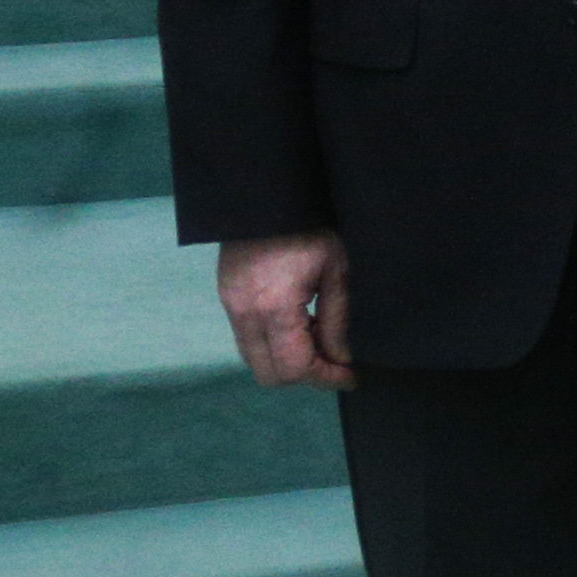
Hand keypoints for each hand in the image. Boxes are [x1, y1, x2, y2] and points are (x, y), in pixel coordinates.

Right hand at [217, 232, 355, 389]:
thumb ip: (337, 319)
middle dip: (304, 375)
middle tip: (335, 360)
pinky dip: (273, 344)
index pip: (295, 367)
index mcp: (275, 309)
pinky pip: (246, 340)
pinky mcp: (226, 299)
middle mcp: (246, 315)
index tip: (350, 377)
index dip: (326, 378)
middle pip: (269, 374)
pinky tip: (298, 323)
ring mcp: (231, 308)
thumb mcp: (336, 271)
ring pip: (255, 360)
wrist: (267, 198)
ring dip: (287, 360)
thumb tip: (341, 358)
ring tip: (318, 336)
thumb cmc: (310, 229)